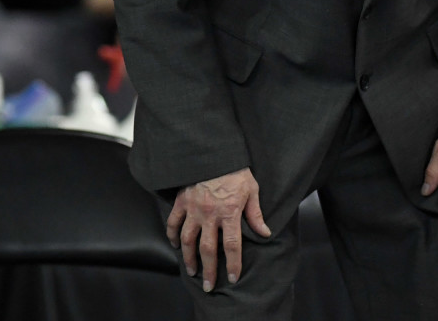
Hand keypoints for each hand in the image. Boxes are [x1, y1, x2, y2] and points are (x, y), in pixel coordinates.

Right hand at [166, 167, 270, 292]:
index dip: (234, 264)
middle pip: (208, 249)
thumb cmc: (236, 170)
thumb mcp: (252, 189)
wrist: (214, 151)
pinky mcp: (182, 201)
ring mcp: (194, 208)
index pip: (232, 245)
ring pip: (188, 240)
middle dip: (209, 270)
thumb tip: (265, 233)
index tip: (233, 277)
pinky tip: (175, 244)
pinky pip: (174, 222)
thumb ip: (256, 213)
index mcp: (230, 212)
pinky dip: (172, 234)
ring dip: (188, 258)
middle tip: (209, 285)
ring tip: (192, 271)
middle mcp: (210, 214)